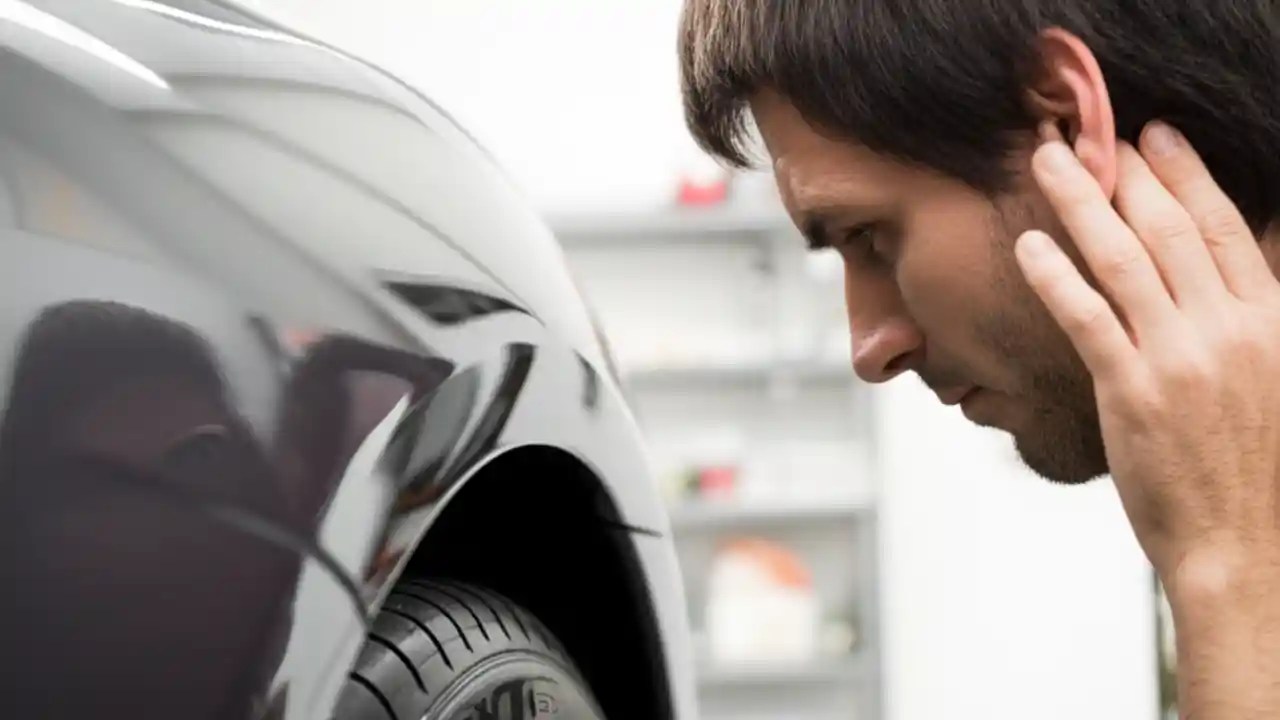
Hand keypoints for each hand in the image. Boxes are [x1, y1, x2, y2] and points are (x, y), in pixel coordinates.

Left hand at [1017, 121, 1279, 716]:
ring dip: (1081, 202)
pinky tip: (1031, 246)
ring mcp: (1181, 359)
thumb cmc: (1257, 479)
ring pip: (1124, 259)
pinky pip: (1088, 318)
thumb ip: (1248, 327)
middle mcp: (1230, 329)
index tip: (1155, 138)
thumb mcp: (1273, 384)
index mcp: (1271, 322)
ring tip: (1046, 164)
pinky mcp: (1133, 393)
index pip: (1223, 227)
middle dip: (1127, 172)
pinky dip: (1057, 276)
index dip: (1186, 175)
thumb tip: (1223, 281)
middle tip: (1089, 133)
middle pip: (1170, 227)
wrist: (1250, 553)